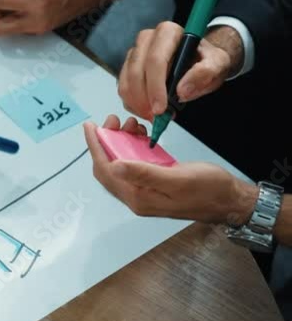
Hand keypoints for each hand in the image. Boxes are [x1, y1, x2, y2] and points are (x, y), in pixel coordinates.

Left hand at [83, 115, 256, 224]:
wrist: (230, 200)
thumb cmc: (209, 190)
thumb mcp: (177, 179)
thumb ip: (145, 173)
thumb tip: (114, 166)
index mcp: (138, 197)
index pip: (105, 170)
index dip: (95, 147)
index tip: (90, 127)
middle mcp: (137, 196)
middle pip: (109, 167)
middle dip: (106, 142)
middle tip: (112, 121)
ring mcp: (145, 191)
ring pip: (121, 164)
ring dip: (120, 143)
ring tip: (128, 124)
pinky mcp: (154, 184)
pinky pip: (135, 164)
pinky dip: (132, 148)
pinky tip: (139, 135)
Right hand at [118, 23, 242, 120]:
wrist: (200, 62)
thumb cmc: (206, 61)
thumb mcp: (217, 64)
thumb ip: (205, 73)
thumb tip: (182, 89)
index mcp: (169, 33)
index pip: (155, 59)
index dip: (155, 86)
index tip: (160, 108)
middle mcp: (147, 39)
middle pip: (136, 70)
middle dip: (143, 98)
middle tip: (155, 116)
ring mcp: (135, 52)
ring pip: (126, 80)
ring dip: (135, 102)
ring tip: (152, 115)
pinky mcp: (128, 66)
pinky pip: (122, 87)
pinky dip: (131, 103)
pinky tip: (145, 110)